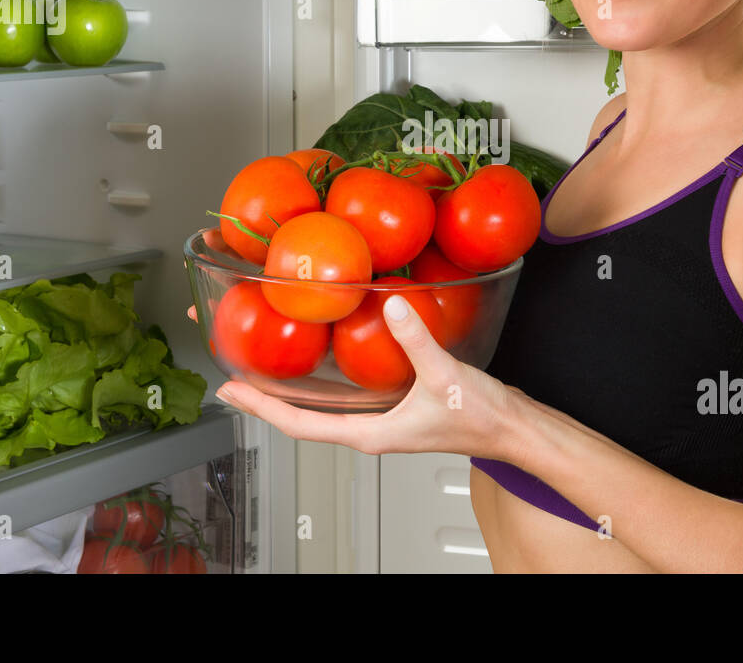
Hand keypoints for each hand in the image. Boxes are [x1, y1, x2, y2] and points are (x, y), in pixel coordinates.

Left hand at [201, 294, 521, 459]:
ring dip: (288, 394)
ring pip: (321, 410)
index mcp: (370, 434)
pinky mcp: (392, 408)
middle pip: (302, 419)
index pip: (302, 425)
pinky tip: (317, 365)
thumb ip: (416, 341)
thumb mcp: (445, 376)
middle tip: (231, 381)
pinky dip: (321, 383)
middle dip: (264, 402)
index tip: (233, 393)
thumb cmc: (481, 417)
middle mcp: (368, 431)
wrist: (511, 428)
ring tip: (260, 374)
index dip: (263, 408)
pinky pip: (343, 399)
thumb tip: (391, 307)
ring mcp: (379, 421)